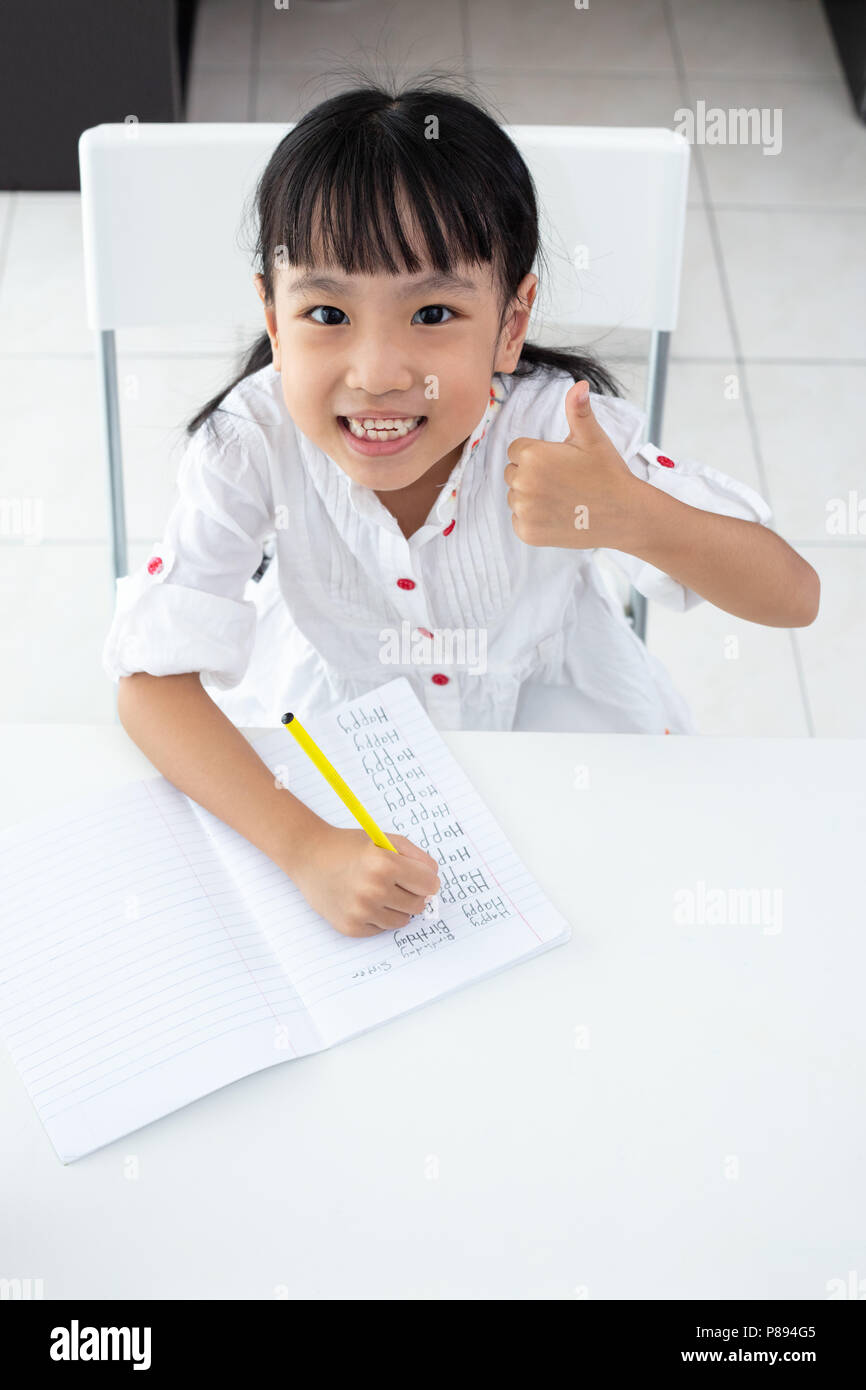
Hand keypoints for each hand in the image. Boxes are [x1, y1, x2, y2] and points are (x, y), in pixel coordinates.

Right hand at [290, 823, 440, 937]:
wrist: (309, 856)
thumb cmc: (349, 846)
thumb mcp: (385, 840)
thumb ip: (416, 856)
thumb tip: (434, 878)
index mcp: (384, 864)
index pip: (429, 885)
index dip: (427, 879)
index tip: (419, 876)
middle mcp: (372, 890)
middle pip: (419, 904)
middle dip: (412, 893)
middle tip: (395, 881)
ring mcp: (360, 911)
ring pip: (403, 920)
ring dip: (397, 907)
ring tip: (378, 890)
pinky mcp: (351, 927)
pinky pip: (382, 929)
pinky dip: (378, 917)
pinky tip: (363, 900)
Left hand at [504, 380, 643, 549]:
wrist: (624, 515)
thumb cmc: (608, 473)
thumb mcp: (592, 438)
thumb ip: (578, 410)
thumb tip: (580, 384)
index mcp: (533, 455)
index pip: (516, 450)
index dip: (538, 455)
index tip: (559, 464)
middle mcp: (523, 483)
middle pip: (512, 473)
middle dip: (532, 475)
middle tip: (563, 482)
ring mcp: (524, 510)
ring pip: (515, 498)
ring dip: (532, 498)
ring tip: (562, 499)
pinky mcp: (527, 533)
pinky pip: (519, 521)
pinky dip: (534, 520)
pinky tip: (557, 516)